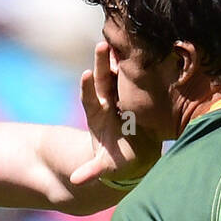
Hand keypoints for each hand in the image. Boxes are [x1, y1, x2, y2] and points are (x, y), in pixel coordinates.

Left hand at [70, 42, 160, 185]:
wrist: (132, 155)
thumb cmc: (118, 160)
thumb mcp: (105, 167)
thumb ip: (92, 171)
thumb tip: (76, 181)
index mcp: (98, 117)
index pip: (90, 99)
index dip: (88, 88)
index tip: (86, 75)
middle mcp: (107, 102)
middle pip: (103, 80)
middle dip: (101, 64)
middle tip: (101, 46)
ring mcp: (121, 96)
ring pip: (119, 75)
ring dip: (119, 59)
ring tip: (120, 40)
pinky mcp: (134, 94)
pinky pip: (134, 78)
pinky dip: (137, 65)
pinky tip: (144, 48)